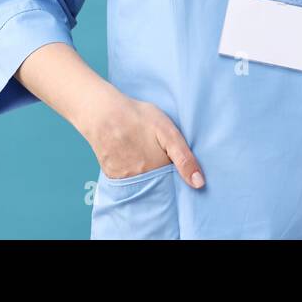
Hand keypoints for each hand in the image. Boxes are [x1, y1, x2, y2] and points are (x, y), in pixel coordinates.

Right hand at [86, 92, 205, 188]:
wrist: (101, 114)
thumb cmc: (137, 118)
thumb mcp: (168, 132)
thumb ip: (184, 158)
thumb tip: (199, 184)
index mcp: (158, 171)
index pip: (174, 185)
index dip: (179, 179)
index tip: (182, 175)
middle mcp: (142, 181)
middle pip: (158, 187)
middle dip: (163, 181)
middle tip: (160, 159)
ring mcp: (125, 181)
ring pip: (143, 186)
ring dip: (148, 179)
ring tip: (146, 158)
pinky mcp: (113, 176)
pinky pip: (128, 183)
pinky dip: (133, 176)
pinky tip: (132, 158)